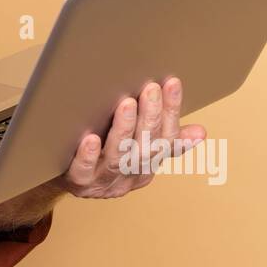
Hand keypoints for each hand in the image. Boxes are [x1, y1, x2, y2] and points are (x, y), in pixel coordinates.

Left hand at [55, 76, 204, 198]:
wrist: (65, 176)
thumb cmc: (104, 153)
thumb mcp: (138, 147)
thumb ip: (167, 139)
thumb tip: (201, 133)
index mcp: (148, 165)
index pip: (167, 138)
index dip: (171, 111)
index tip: (172, 82)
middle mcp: (129, 175)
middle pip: (146, 148)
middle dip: (150, 117)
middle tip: (150, 88)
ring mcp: (104, 181)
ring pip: (119, 158)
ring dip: (124, 130)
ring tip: (126, 104)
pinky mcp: (78, 183)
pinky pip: (84, 172)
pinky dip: (88, 156)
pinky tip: (90, 139)